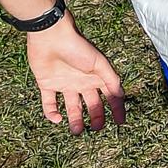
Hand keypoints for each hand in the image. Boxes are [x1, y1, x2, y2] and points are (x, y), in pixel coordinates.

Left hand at [24, 15, 125, 133]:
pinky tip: (56, 119)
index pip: (110, 95)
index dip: (116, 109)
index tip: (119, 123)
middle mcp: (82, 82)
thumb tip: (120, 97)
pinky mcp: (47, 84)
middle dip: (95, 117)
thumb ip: (111, 80)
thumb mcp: (99, 63)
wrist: (50, 36)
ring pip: (71, 107)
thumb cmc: (78, 47)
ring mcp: (64, 83)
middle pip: (92, 104)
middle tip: (95, 129)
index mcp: (97, 76)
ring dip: (75, 119)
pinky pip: (49, 103)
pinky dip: (51, 113)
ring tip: (76, 131)